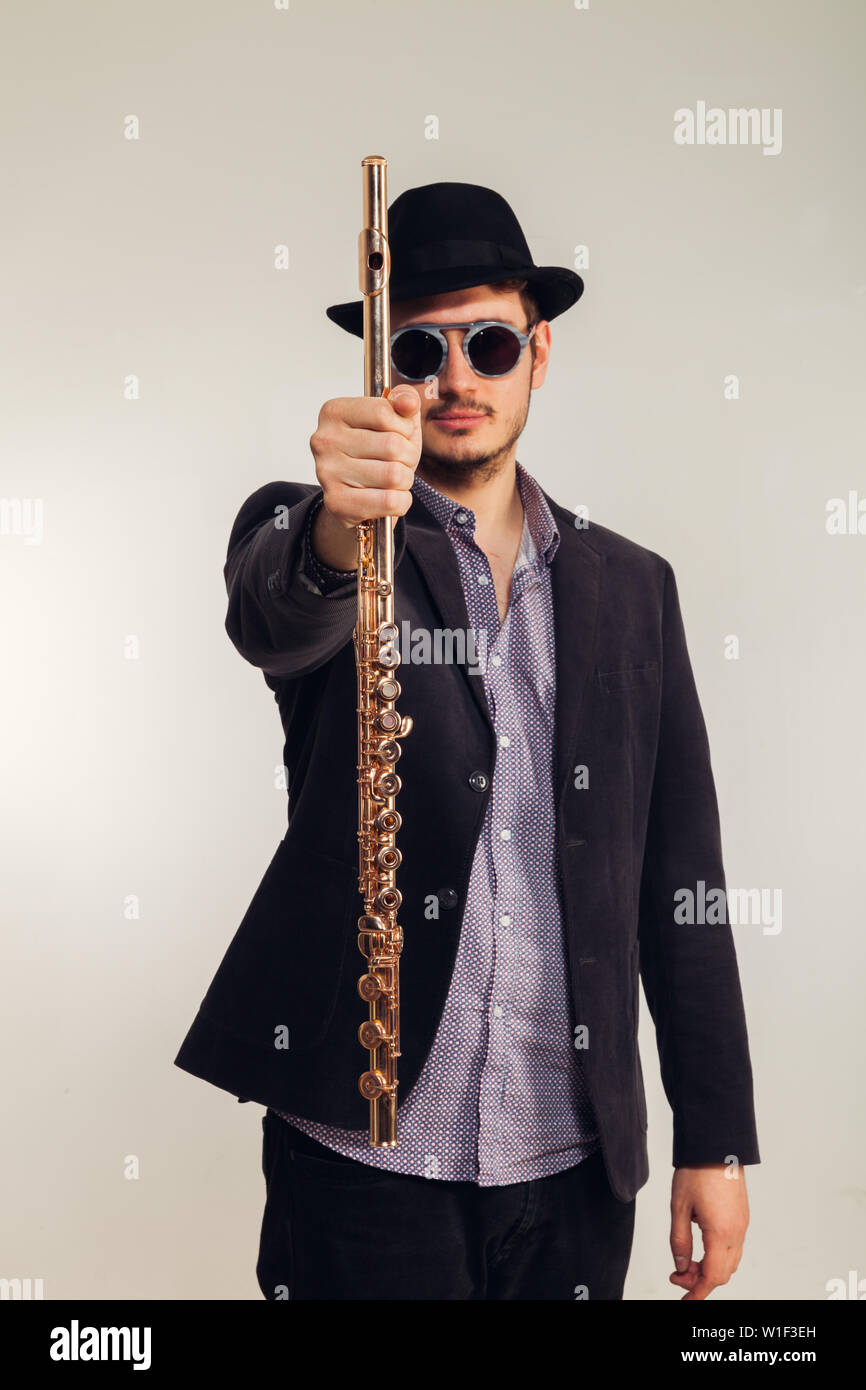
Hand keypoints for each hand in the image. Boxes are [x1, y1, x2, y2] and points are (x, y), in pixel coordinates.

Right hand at [308, 388, 421, 569]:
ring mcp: (327, 472)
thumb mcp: (396, 422)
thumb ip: (405, 401)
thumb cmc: (378, 457)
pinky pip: (389, 501)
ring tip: (393, 481)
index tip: (400, 435)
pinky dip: (401, 502)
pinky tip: (390, 498)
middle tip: (399, 462)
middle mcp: (324, 441)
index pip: (382, 412)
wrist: (358, 500)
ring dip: (405, 481)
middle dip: (408, 457)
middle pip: (392, 445)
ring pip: (394, 475)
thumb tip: (407, 402)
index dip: (404, 427)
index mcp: (334, 412)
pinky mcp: (336, 502)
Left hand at [669, 1164, 748, 1299]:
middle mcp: (737, 1232)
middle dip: (700, 1280)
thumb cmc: (697, 1171)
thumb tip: (681, 1266)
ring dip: (710, 1267)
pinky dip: (718, 1254)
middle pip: (723, 1273)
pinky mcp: (742, 1216)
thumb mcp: (679, 1207)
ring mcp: (742, 1224)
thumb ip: (679, 1241)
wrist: (716, 1144)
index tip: (684, 1300)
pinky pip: (733, 1246)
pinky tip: (700, 1242)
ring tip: (687, 1259)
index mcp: (721, 1233)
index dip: (697, 1292)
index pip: (713, 1277)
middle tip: (677, 1274)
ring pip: (730, 1261)